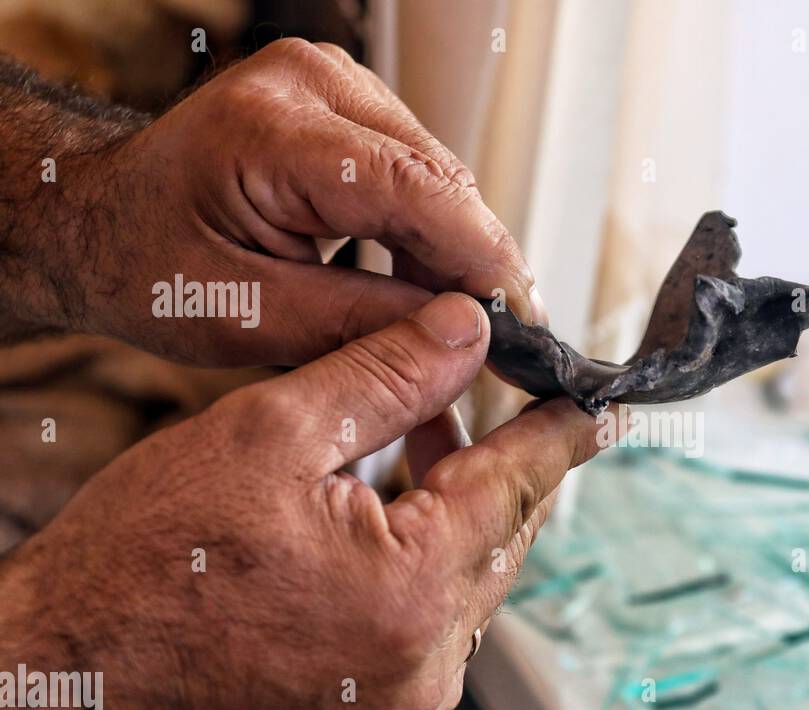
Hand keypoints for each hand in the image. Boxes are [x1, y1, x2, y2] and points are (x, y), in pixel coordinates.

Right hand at [2, 294, 599, 709]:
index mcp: (414, 590)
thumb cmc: (146, 558)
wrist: (74, 674)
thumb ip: (386, 375)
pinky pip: (427, 635)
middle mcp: (425, 665)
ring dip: (450, 519)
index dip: (557, 434)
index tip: (597, 407)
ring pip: (465, 589)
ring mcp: (400, 706)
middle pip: (497, 541)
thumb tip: (466, 330)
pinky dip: (418, 577)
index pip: (517, 487)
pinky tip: (378, 529)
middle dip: (487, 467)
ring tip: (408, 451)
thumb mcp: (270, 433)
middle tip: (457, 404)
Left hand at [28, 39, 542, 365]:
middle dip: (474, 264)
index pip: (415, 188)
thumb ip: (362, 322)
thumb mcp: (251, 317)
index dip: (481, 257)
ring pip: (438, 178)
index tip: (522, 320)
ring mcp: (331, 83)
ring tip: (455, 326)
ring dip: (454, 253)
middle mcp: (310, 83)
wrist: (103, 218)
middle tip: (496, 345)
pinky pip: (416, 171)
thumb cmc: (151, 265)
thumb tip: (461, 334)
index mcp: (271, 130)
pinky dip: (428, 231)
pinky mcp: (345, 103)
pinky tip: (424, 285)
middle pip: (438, 180)